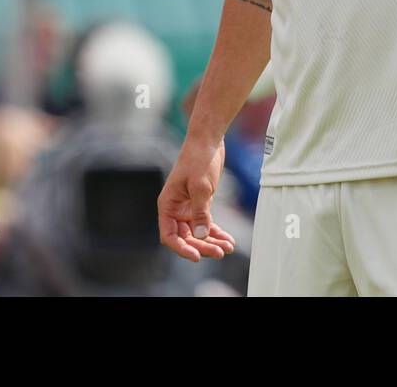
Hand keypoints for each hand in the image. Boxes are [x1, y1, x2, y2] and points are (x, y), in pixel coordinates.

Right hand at [158, 138, 235, 261]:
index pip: (169, 236)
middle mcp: (175, 209)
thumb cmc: (199, 159)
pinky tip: (228, 240)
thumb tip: (202, 236)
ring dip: (211, 241)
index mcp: (167, 205)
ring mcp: (188, 207)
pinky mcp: (201, 203)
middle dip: (202, 246)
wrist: (208, 140)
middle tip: (220, 252)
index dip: (181, 248)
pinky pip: (207, 222)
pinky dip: (216, 232)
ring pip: (198, 232)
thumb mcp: (201, 187)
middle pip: (186, 237)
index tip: (196, 257)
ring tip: (228, 248)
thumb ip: (200, 212)